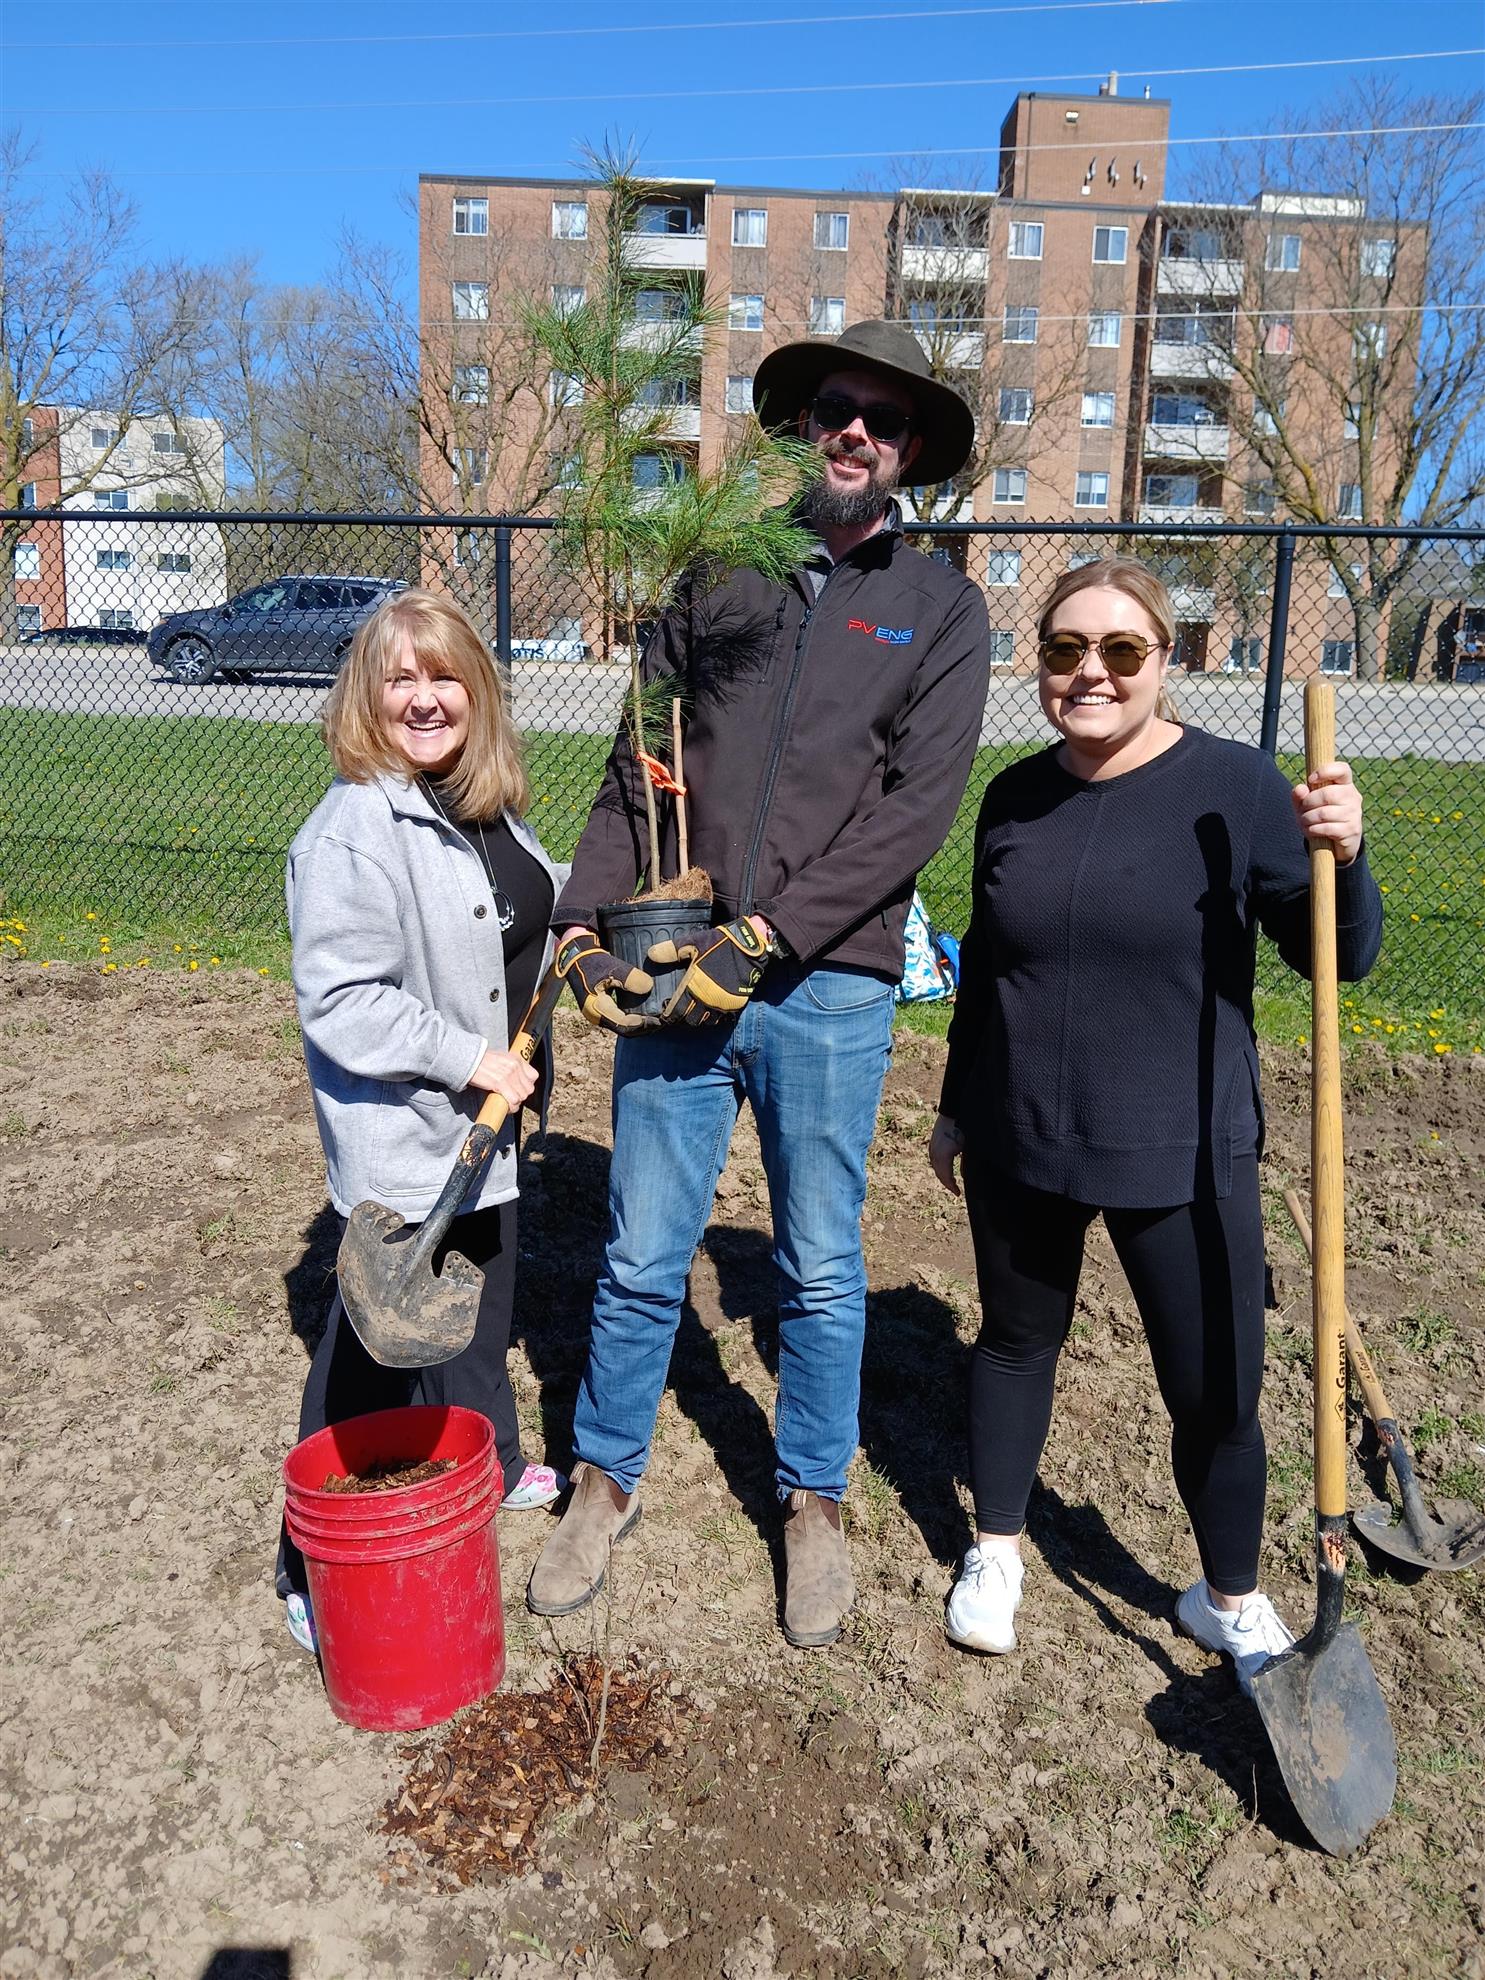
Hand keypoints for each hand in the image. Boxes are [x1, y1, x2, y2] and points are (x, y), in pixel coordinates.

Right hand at [469, 1047, 539, 1110]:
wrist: (469, 1059)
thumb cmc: (482, 1060)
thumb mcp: (502, 1058)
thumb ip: (512, 1067)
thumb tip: (516, 1080)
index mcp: (517, 1059)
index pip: (534, 1076)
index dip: (527, 1085)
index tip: (520, 1089)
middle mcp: (515, 1066)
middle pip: (529, 1089)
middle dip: (521, 1096)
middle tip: (512, 1098)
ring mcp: (509, 1075)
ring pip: (522, 1096)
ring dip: (515, 1103)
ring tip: (507, 1103)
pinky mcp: (500, 1083)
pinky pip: (513, 1100)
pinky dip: (510, 1106)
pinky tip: (505, 1106)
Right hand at [555, 930, 655, 1032]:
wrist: (576, 956)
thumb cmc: (592, 961)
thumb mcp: (612, 967)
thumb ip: (630, 977)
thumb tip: (649, 986)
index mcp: (597, 1009)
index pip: (624, 1026)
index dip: (643, 1025)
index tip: (659, 1020)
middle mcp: (597, 1016)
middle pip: (624, 1030)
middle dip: (643, 1028)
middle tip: (662, 1021)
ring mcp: (599, 1013)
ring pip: (622, 1025)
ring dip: (639, 1023)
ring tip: (656, 1017)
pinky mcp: (602, 1008)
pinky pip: (620, 1018)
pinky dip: (633, 1017)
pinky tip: (645, 1010)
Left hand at [647, 916, 773, 1026]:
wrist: (751, 947)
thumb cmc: (721, 943)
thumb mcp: (694, 942)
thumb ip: (671, 950)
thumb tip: (651, 955)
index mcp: (694, 986)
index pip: (676, 1011)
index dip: (668, 1016)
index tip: (664, 1014)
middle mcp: (708, 1000)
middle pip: (690, 1021)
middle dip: (682, 1019)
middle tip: (677, 1013)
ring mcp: (723, 1004)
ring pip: (706, 1022)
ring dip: (698, 1019)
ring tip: (692, 1012)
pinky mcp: (735, 1004)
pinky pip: (721, 1018)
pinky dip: (713, 1017)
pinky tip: (709, 1010)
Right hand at [929, 1113, 964, 1196]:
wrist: (956, 1107)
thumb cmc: (965, 1127)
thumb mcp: (968, 1147)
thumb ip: (966, 1163)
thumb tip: (964, 1176)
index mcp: (944, 1154)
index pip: (945, 1176)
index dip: (951, 1187)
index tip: (958, 1194)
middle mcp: (935, 1151)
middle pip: (939, 1172)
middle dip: (947, 1182)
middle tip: (955, 1190)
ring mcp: (932, 1145)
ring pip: (936, 1165)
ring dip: (943, 1174)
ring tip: (951, 1180)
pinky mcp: (933, 1140)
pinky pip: (935, 1157)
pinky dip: (940, 1165)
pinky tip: (946, 1167)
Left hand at [1292, 761, 1362, 866]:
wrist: (1336, 844)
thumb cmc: (1320, 818)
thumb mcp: (1307, 806)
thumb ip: (1300, 796)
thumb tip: (1299, 789)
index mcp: (1344, 784)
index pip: (1342, 769)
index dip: (1326, 771)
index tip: (1310, 779)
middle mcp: (1353, 796)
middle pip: (1327, 794)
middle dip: (1308, 803)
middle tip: (1302, 810)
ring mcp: (1354, 813)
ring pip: (1325, 813)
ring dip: (1308, 818)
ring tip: (1304, 821)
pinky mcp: (1352, 830)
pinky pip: (1327, 828)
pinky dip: (1313, 830)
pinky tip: (1311, 830)